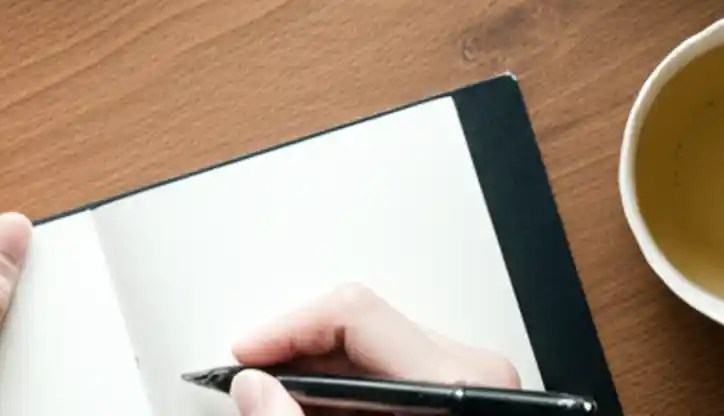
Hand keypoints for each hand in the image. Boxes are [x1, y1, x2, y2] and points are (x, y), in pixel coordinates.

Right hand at [229, 284, 519, 415]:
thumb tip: (256, 390)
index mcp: (456, 385)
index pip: (356, 316)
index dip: (288, 331)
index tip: (247, 358)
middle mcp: (476, 376)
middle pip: (363, 331)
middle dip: (298, 359)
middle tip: (254, 389)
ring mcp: (476, 389)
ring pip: (375, 354)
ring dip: (321, 382)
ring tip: (284, 409)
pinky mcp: (468, 405)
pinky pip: (394, 379)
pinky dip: (350, 401)